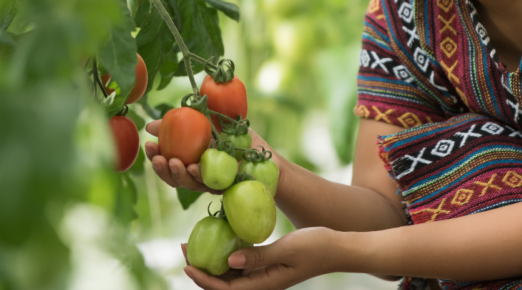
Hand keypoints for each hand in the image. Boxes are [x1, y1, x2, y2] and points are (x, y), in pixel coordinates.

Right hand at [144, 120, 280, 193]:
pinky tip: (192, 167)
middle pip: (173, 178)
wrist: (265, 154)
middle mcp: (198, 176)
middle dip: (161, 168)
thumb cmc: (238, 138)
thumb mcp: (209, 123)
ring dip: (177, 174)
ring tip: (172, 161)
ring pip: (187, 184)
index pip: (168, 164)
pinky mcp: (223, 188)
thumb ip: (184, 122)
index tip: (148, 144)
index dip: (155, 157)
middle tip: (156, 156)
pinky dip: (197, 176)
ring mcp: (210, 184)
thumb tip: (149, 126)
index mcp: (192, 162)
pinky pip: (206, 184)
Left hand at [183, 228, 341, 289]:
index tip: (186, 264)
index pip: (224, 289)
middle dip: (200, 268)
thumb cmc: (316, 247)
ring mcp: (263, 275)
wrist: (338, 248)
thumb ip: (258, 256)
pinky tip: (219, 237)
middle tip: (183, 247)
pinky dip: (226, 254)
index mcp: (264, 285)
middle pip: (222, 283)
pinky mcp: (266, 265)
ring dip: (211, 260)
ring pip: (229, 273)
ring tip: (193, 241)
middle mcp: (260, 284)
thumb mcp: (287, 248)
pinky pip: (240, 264)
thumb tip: (227, 260)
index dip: (202, 279)